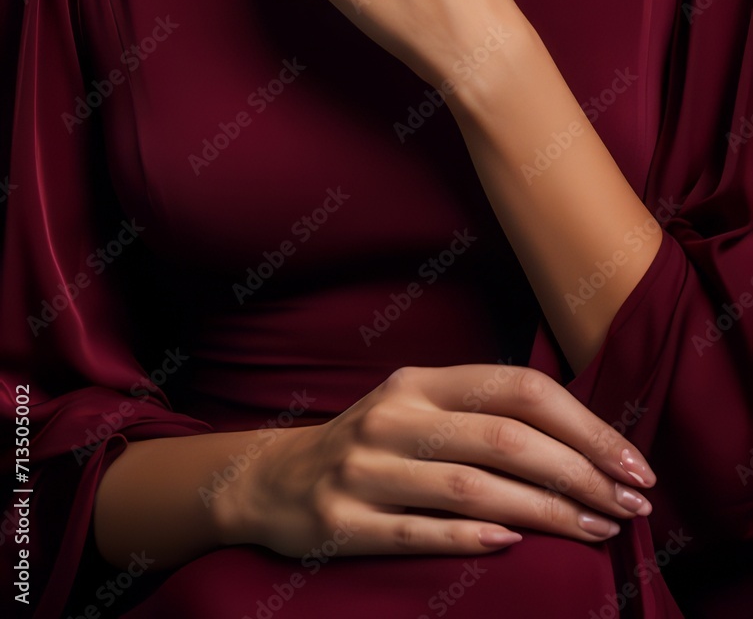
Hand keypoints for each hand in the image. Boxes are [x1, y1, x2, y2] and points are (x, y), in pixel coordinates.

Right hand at [221, 365, 654, 557]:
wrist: (274, 479)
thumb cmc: (371, 446)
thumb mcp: (416, 410)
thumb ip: (480, 415)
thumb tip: (580, 443)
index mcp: (419, 383)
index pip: (516, 388)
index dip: (582, 424)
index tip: (630, 462)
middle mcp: (393, 417)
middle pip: (503, 438)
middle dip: (579, 472)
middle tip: (629, 505)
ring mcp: (364, 469)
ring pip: (471, 488)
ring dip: (544, 512)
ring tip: (597, 530)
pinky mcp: (341, 521)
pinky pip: (417, 531)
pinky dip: (471, 538)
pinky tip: (514, 545)